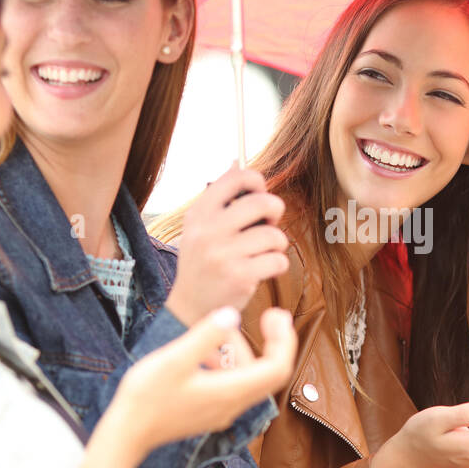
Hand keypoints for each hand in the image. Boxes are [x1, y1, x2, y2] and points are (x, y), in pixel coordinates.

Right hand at [106, 305, 295, 457]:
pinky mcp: (210, 412)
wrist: (126, 434)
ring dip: (245, 351)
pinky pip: (234, 385)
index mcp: (230, 392)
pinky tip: (206, 354)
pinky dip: (231, 364)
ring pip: (251, 378)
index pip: (277, 368)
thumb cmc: (145, 397)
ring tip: (222, 332)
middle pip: (271, 374)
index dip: (284, 339)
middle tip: (268, 314)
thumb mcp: (174, 359)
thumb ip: (205, 337)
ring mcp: (222, 411)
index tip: (276, 314)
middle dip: (274, 342)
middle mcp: (233, 405)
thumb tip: (233, 313)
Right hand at [165, 163, 288, 325]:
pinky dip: (277, 265)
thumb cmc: (202, 263)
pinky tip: (264, 270)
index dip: (257, 180)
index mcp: (199, 214)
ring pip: (274, 235)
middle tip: (270, 222)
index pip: (235, 178)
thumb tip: (236, 160)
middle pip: (262, 203)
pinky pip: (277, 260)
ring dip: (277, 244)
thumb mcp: (199, 227)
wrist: (191, 307)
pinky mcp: (239, 277)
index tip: (261, 192)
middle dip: (275, 210)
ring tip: (265, 252)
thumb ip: (219, 198)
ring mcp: (223, 255)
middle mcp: (208, 231)